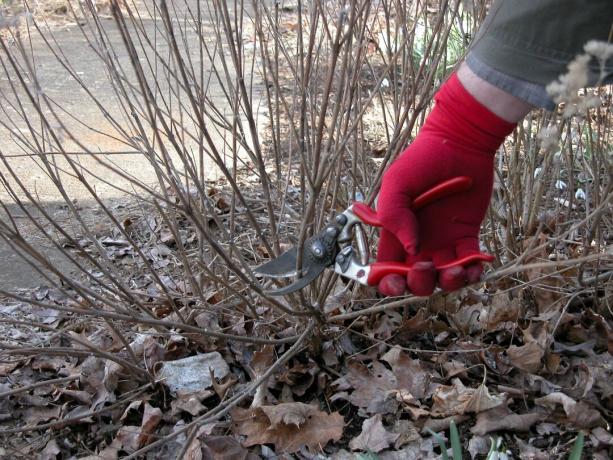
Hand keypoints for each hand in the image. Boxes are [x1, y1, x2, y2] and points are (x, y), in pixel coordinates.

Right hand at [376, 72, 515, 295]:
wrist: (460, 144)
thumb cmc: (423, 159)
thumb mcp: (397, 182)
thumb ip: (394, 214)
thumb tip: (411, 249)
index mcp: (396, 233)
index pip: (386, 268)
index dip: (387, 282)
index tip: (395, 280)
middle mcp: (418, 242)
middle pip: (414, 281)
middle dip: (419, 284)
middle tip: (425, 265)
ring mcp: (444, 241)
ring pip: (443, 278)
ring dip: (448, 283)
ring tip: (456, 270)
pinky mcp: (467, 236)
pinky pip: (470, 264)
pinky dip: (473, 272)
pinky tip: (474, 265)